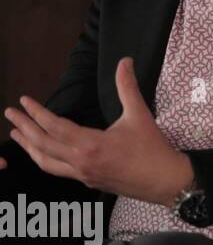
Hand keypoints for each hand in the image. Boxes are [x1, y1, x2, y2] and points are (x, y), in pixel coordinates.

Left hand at [3, 58, 192, 202]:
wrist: (165, 181)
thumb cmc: (153, 148)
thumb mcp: (140, 115)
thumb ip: (127, 87)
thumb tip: (125, 62)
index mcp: (91, 144)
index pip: (54, 127)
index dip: (36, 113)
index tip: (24, 101)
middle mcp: (81, 162)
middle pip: (42, 145)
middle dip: (24, 128)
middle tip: (10, 114)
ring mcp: (83, 175)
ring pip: (45, 162)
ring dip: (29, 147)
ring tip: (17, 134)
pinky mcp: (88, 182)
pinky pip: (57, 170)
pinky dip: (44, 159)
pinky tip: (42, 152)